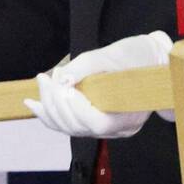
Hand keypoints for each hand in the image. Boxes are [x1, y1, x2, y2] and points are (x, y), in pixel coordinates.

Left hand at [23, 31, 172, 138]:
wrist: (151, 58)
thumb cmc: (137, 55)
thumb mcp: (114, 54)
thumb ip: (87, 66)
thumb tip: (62, 80)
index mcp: (129, 116)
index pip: (96, 122)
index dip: (76, 107)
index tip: (63, 84)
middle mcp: (117, 129)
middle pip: (79, 127)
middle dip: (56, 102)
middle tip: (45, 78)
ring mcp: (105, 128)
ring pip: (69, 128)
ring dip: (49, 107)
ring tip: (41, 82)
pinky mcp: (94, 120)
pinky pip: (67, 124)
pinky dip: (48, 115)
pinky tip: (32, 104)